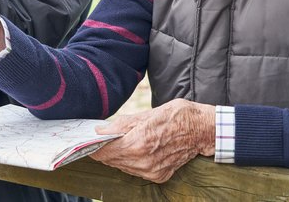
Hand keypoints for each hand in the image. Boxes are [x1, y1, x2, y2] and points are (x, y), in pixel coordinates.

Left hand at [91, 99, 214, 182]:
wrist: (203, 130)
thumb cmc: (177, 116)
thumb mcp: (147, 113)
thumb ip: (121, 124)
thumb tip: (100, 130)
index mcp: (139, 144)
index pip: (105, 150)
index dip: (92, 146)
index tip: (85, 141)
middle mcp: (144, 162)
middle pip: (112, 160)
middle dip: (103, 150)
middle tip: (97, 140)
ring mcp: (152, 171)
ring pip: (122, 166)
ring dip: (115, 156)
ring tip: (113, 143)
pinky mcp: (159, 176)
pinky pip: (135, 170)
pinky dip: (129, 161)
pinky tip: (131, 149)